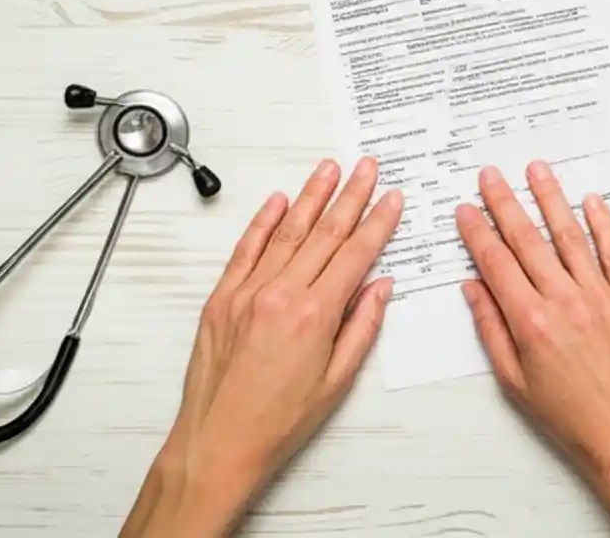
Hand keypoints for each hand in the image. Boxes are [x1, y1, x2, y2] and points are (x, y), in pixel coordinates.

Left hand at [122, 158, 402, 537]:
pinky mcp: (222, 298)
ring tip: (329, 170)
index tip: (391, 198)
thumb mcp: (337, 380)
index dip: (378, 222)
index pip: (355, 254)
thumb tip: (379, 287)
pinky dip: (263, 222)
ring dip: (311, 196)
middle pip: (324, 232)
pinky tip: (278, 201)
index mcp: (315, 315)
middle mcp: (280, 294)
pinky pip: (246, 249)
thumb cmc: (277, 421)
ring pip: (286, 232)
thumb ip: (362, 327)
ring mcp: (247, 292)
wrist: (218, 442)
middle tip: (367, 168)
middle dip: (351, 196)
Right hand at [455, 161, 609, 537]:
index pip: (496, 264)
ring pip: (571, 237)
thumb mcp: (515, 382)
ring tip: (536, 169)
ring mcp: (602, 297)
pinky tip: (591, 201)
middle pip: (528, 241)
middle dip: (505, 203)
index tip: (465, 209)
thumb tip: (474, 288)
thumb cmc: (570, 416)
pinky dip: (602, 225)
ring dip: (551, 199)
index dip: (477, 233)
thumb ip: (492, 330)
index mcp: (531, 322)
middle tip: (490, 174)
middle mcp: (565, 301)